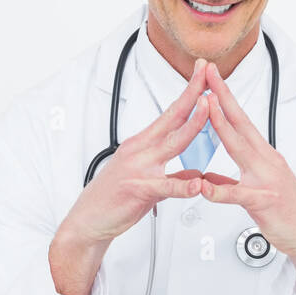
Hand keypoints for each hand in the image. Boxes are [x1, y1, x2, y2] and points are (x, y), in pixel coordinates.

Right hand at [61, 58, 212, 246]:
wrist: (87, 219)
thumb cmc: (114, 198)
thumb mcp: (146, 181)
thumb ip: (173, 176)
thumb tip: (196, 175)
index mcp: (143, 144)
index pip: (171, 113)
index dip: (189, 94)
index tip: (202, 74)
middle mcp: (141, 150)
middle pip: (173, 118)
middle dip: (193, 95)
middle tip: (208, 75)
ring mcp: (139, 168)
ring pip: (172, 144)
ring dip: (192, 125)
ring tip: (208, 110)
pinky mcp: (138, 190)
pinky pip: (165, 187)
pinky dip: (183, 186)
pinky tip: (197, 184)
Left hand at [200, 64, 295, 294]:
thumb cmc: (287, 214)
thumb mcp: (257, 193)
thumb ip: (232, 183)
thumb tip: (209, 181)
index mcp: (263, 157)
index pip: (240, 121)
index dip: (224, 98)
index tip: (210, 78)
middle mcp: (266, 161)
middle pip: (240, 123)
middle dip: (222, 97)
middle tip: (208, 74)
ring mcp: (267, 179)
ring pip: (240, 148)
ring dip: (222, 126)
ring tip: (206, 109)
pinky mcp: (265, 201)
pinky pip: (239, 195)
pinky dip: (221, 191)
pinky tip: (205, 189)